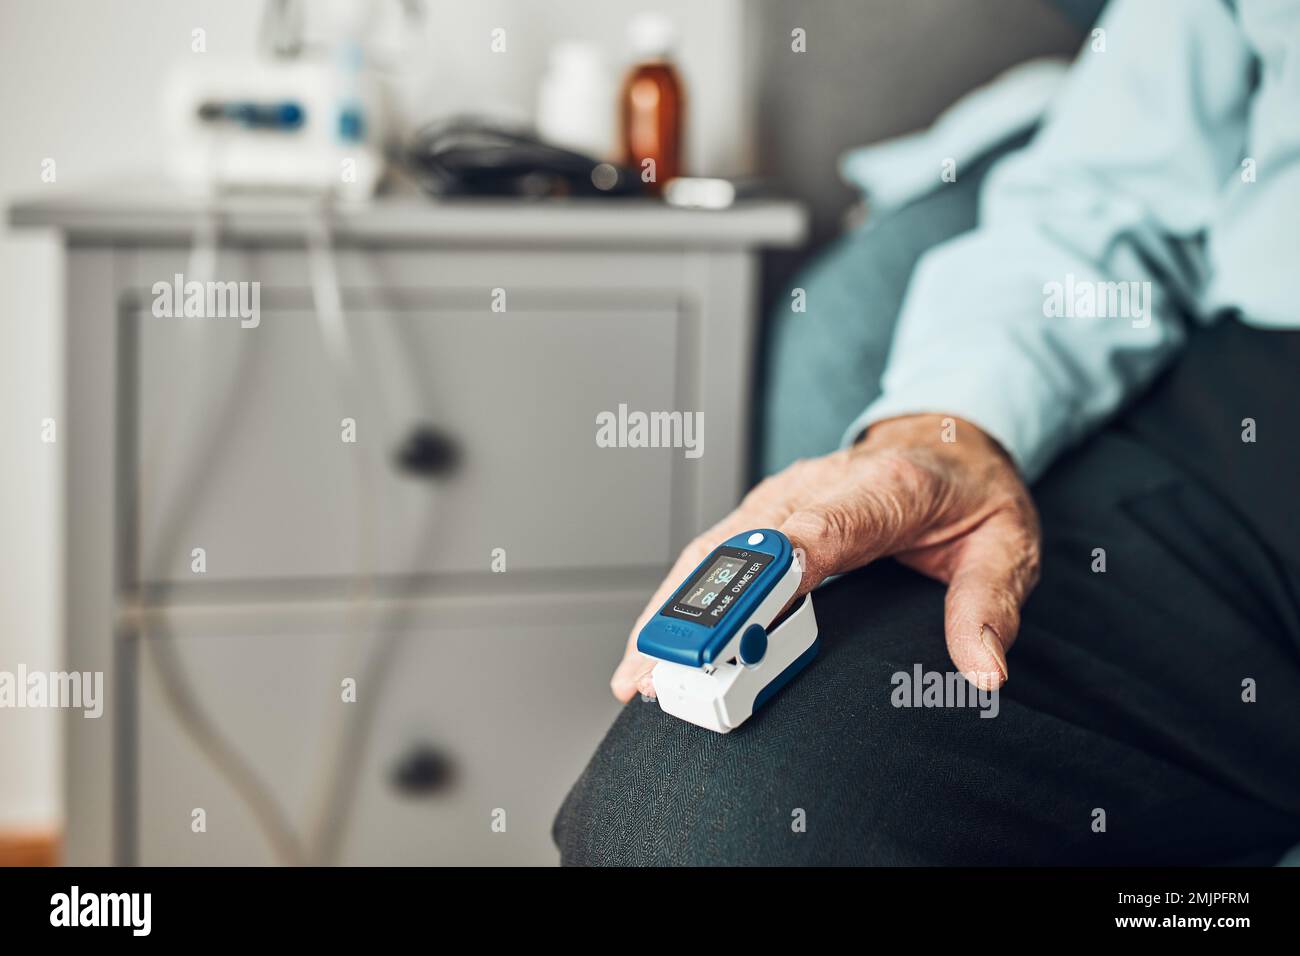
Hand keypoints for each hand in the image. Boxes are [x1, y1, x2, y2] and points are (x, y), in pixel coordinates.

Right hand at [610, 414, 1040, 700]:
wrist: (945, 438)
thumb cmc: (971, 492)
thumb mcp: (1008, 546)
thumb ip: (989, 607)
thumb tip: (984, 672)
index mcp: (887, 487)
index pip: (826, 528)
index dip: (780, 571)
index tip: (747, 618)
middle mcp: (821, 485)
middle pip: (749, 547)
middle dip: (704, 611)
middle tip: (668, 671)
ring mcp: (782, 496)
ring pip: (715, 551)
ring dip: (673, 611)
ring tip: (639, 673)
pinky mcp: (762, 511)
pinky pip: (711, 554)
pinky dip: (677, 598)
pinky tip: (652, 642)